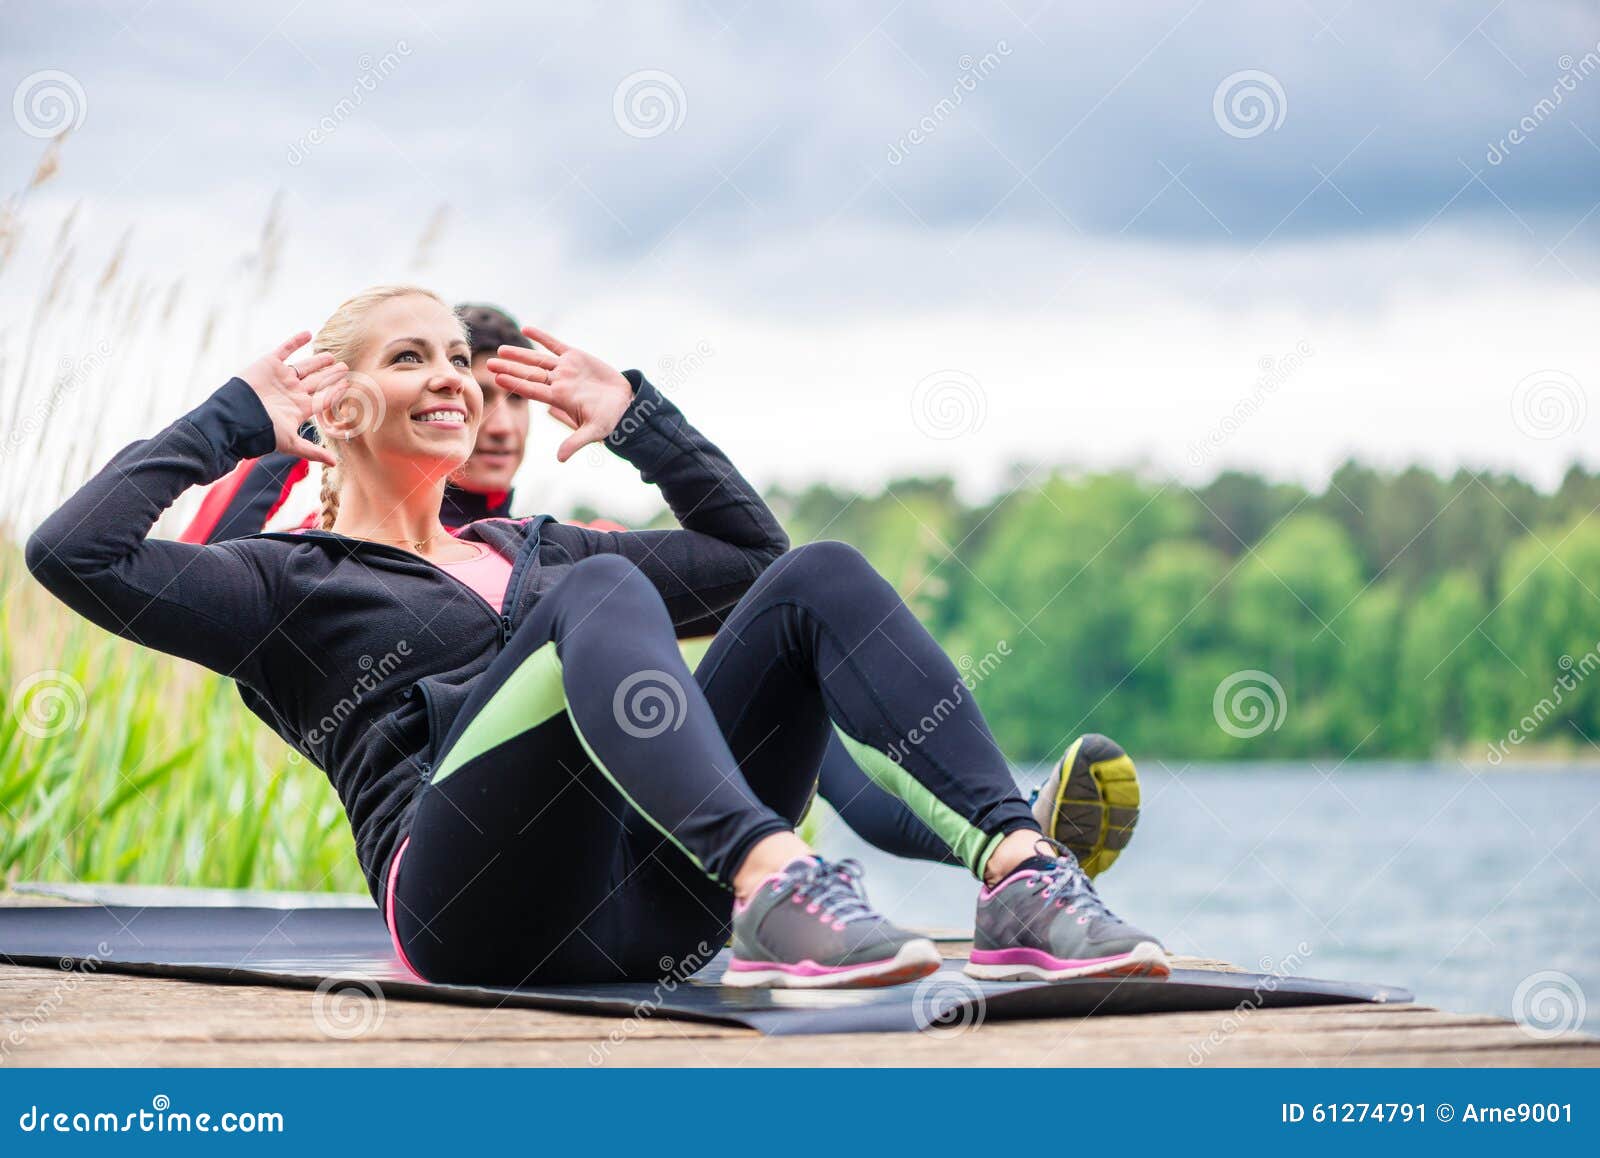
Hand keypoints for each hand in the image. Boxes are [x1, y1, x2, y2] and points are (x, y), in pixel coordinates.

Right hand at [236, 332, 344, 465]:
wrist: (236, 414)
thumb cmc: (263, 431)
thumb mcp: (291, 443)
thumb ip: (313, 451)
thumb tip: (335, 464)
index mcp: (299, 408)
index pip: (323, 398)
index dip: (335, 392)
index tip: (348, 384)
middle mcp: (292, 392)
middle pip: (317, 382)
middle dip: (330, 376)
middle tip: (345, 368)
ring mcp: (282, 378)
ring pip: (305, 366)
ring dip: (318, 362)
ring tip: (332, 357)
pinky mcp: (270, 364)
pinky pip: (284, 349)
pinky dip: (295, 341)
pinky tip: (307, 333)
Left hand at [487, 325, 632, 462]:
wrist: (625, 401)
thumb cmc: (609, 419)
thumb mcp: (593, 431)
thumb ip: (575, 442)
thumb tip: (560, 459)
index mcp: (559, 398)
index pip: (532, 390)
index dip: (515, 384)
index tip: (497, 379)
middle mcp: (558, 382)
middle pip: (529, 374)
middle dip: (509, 369)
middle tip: (488, 364)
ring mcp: (565, 369)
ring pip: (538, 360)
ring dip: (520, 354)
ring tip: (501, 350)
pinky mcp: (575, 356)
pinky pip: (555, 345)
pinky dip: (541, 337)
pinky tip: (526, 329)